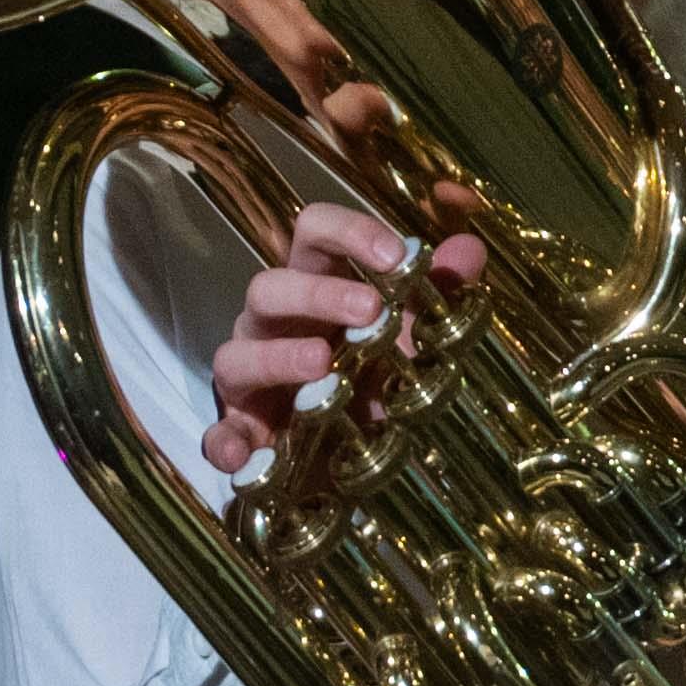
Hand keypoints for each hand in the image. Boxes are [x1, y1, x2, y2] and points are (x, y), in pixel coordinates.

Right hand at [201, 201, 487, 477]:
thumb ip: (439, 293)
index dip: (350, 233)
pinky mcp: (240, 429)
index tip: (398, 257)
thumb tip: (468, 250)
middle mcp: (271, 322)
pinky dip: (223, 440)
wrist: (356, 452)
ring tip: (322, 364)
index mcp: (314, 284)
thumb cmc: (378, 373)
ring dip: (278, 356)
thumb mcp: (413, 335)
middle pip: (269, 286)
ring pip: (237, 353)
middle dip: (318, 294)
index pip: (313, 232)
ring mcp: (248, 375)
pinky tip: (242, 452)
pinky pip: (217, 433)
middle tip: (371, 310)